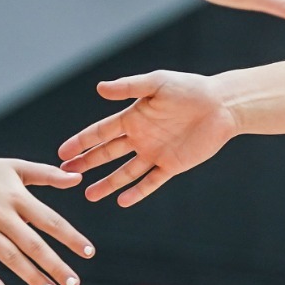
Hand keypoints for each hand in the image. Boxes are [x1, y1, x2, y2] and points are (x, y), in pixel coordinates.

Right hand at [0, 158, 93, 284]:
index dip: (71, 237)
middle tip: (73, 283)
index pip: (51, 221)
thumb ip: (48, 174)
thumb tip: (78, 178)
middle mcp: (2, 215)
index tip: (89, 253)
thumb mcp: (18, 167)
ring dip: (31, 275)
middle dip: (55, 265)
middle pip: (33, 245)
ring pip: (9, 257)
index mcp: (18, 198)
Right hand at [59, 71, 236, 205]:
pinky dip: (138, 191)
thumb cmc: (189, 89)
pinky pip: (151, 181)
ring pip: (125, 171)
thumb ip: (129, 87)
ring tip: (88, 195)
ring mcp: (155, 152)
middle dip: (86, 163)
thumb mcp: (157, 84)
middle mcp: (140, 136)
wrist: (222, 105)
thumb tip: (99, 88)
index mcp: (133, 117)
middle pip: (107, 153)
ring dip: (107, 183)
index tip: (61, 152)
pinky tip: (122, 201)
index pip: (100, 132)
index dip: (81, 141)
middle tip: (65, 173)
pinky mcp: (173, 164)